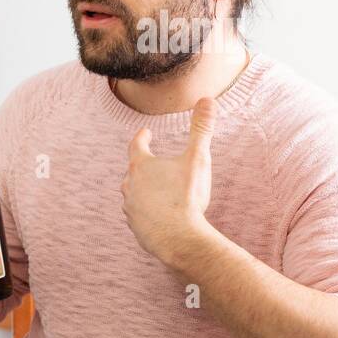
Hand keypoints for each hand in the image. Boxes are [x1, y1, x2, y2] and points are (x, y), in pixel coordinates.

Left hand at [122, 97, 216, 265]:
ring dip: (142, 188)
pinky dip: (146, 210)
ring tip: (153, 189)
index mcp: (141, 166)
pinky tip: (154, 213)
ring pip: (133, 193)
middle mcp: (129, 185)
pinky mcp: (134, 226)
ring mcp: (130, 207)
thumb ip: (201, 130)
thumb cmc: (186, 196)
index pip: (137, 145)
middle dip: (142, 164)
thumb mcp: (197, 158)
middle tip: (150, 161)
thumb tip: (207, 100)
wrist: (178, 237)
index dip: (142, 137)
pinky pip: (139, 214)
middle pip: (133, 170)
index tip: (145, 133)